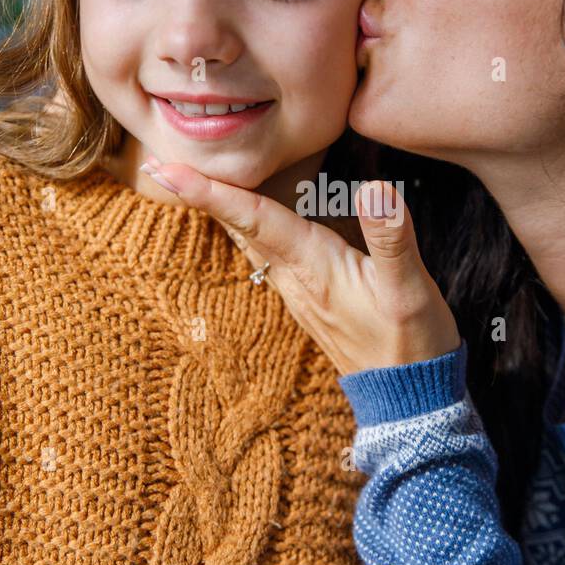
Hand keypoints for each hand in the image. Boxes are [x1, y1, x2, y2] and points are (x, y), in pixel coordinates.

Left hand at [142, 158, 460, 373]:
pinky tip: (247, 217)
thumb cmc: (411, 345)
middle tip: (154, 165)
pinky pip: (267, 253)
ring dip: (219, 210)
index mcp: (313, 266)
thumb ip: (391, 239)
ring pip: (250, 240)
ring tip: (187, 182)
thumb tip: (376, 188)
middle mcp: (295, 278)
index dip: (210, 191)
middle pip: (239, 227)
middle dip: (199, 195)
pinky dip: (248, 226)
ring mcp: (299, 291)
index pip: (254, 218)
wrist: (408, 400)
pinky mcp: (310, 297)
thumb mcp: (409, 291)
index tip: (164, 170)